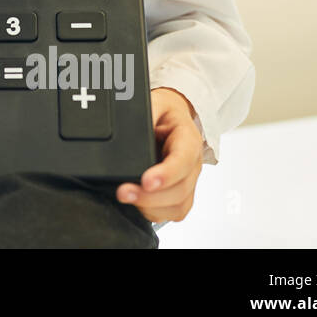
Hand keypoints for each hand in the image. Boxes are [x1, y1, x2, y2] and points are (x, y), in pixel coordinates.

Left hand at [116, 87, 203, 221]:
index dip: (166, 174)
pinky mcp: (180, 194)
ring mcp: (188, 182)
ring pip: (178, 205)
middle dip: (151, 196)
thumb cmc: (164, 112)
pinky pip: (173, 212)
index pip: (182, 160)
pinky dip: (155, 213)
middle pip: (180, 189)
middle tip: (123, 192)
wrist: (172, 119)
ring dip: (151, 207)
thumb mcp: (155, 103)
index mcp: (188, 140)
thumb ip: (143, 113)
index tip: (146, 181)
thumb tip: (126, 129)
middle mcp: (192, 164)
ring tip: (126, 198)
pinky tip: (138, 205)